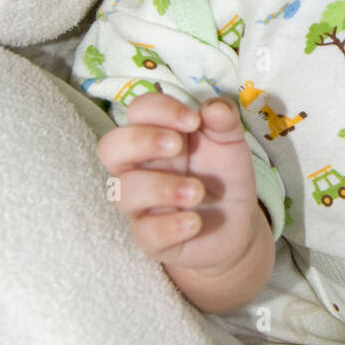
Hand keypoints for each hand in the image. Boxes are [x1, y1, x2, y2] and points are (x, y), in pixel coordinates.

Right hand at [96, 91, 263, 273]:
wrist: (234, 225)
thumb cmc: (222, 176)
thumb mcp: (230, 142)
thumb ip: (224, 121)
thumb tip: (214, 106)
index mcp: (157, 136)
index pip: (138, 111)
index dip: (160, 109)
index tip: (194, 121)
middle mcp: (141, 168)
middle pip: (110, 147)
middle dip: (141, 141)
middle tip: (178, 146)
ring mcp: (142, 204)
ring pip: (124, 192)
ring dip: (161, 187)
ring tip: (197, 191)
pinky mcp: (151, 238)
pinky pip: (145, 233)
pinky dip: (170, 226)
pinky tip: (194, 222)